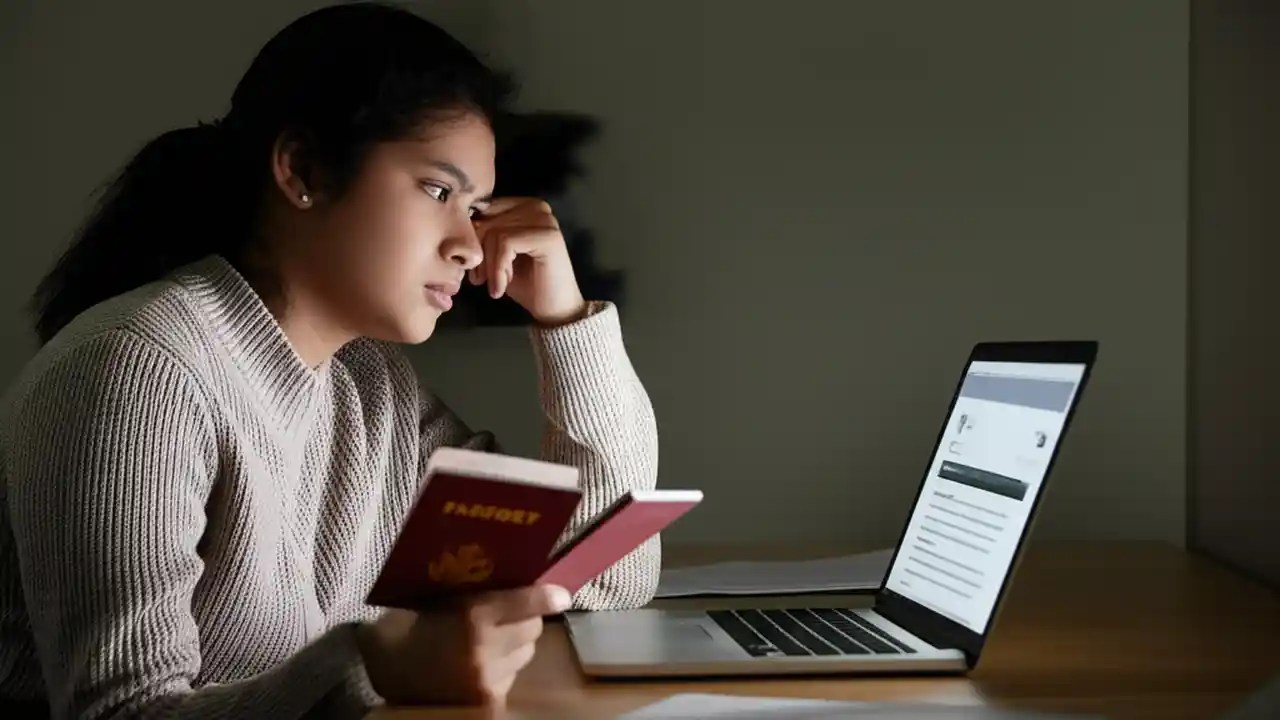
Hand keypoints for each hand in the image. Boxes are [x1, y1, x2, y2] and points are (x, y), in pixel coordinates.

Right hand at [357, 584, 571, 705]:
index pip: (528, 602)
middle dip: (526, 620)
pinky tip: (479, 668)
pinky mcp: (487, 703)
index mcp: (471, 616)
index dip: (547, 597)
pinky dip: (502, 672)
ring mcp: (486, 680)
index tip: (562, 595)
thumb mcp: (442, 597)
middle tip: (508, 617)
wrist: (378, 671)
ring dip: (514, 647)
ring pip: (525, 655)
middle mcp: (485, 650)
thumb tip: (525, 582)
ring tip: (488, 644)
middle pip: (533, 629)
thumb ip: (481, 591)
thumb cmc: (410, 625)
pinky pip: (511, 680)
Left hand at [471, 197, 587, 325]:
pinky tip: (501, 287)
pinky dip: (497, 269)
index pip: (483, 210)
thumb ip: (482, 236)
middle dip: (478, 254)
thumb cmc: (525, 283)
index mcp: (523, 205)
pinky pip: (505, 243)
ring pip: (494, 232)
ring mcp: (544, 219)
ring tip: (494, 286)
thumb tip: (454, 230)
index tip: (474, 270)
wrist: (554, 309)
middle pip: (487, 220)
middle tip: (479, 280)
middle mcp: (535, 206)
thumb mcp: (496, 256)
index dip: (473, 239)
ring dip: (488, 265)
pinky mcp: (546, 236)